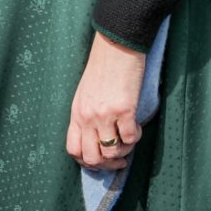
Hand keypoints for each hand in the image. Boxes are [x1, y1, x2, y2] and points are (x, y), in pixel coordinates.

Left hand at [66, 34, 143, 170]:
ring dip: (124, 151)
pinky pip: (130, 138)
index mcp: (76, 112)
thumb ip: (87, 116)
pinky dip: (136, 138)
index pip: (73, 150)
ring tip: (129, 139)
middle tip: (119, 159)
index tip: (101, 161)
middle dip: (107, 165)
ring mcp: (105, 114)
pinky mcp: (124, 109)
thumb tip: (97, 140)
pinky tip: (137, 126)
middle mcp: (87, 116)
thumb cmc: (103, 68)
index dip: (87, 162)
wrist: (117, 45)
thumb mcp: (86, 93)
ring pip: (112, 152)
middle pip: (92, 158)